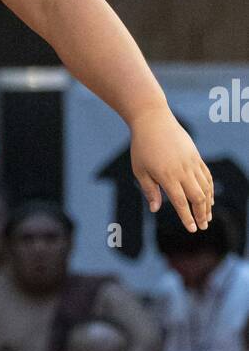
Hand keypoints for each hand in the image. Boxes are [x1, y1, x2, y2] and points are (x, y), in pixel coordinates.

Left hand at [130, 104, 213, 231]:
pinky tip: (209, 197)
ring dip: (207, 203)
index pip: (181, 202)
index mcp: (167, 177)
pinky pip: (206, 175)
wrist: (153, 121)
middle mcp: (183, 171)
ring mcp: (191, 162)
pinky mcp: (195, 156)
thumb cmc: (142, 147)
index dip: (187, 217)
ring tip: (208, 216)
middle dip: (201, 214)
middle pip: (197, 197)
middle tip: (203, 226)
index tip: (192, 229)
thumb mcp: (140, 170)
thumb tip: (156, 209)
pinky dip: (209, 188)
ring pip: (205, 187)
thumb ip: (150, 190)